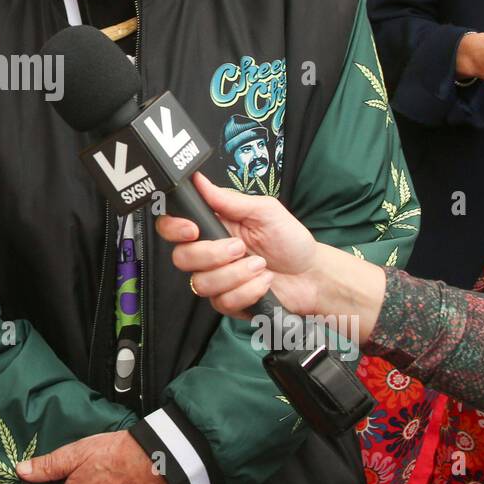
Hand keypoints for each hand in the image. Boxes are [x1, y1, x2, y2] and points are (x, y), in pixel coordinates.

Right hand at [154, 173, 320, 316]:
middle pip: (181, 258)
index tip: (193, 230)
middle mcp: (207, 253)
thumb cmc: (289, 239)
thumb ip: (229, 199)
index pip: (172, 226)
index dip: (174, 228)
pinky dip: (248, 291)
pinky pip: (222, 302)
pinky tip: (264, 283)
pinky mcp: (227, 302)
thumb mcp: (264, 210)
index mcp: (212, 225)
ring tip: (261, 266)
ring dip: (236, 275)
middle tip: (241, 248)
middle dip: (212, 255)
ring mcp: (216, 280)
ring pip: (201, 283)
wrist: (312, 274)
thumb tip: (199, 181)